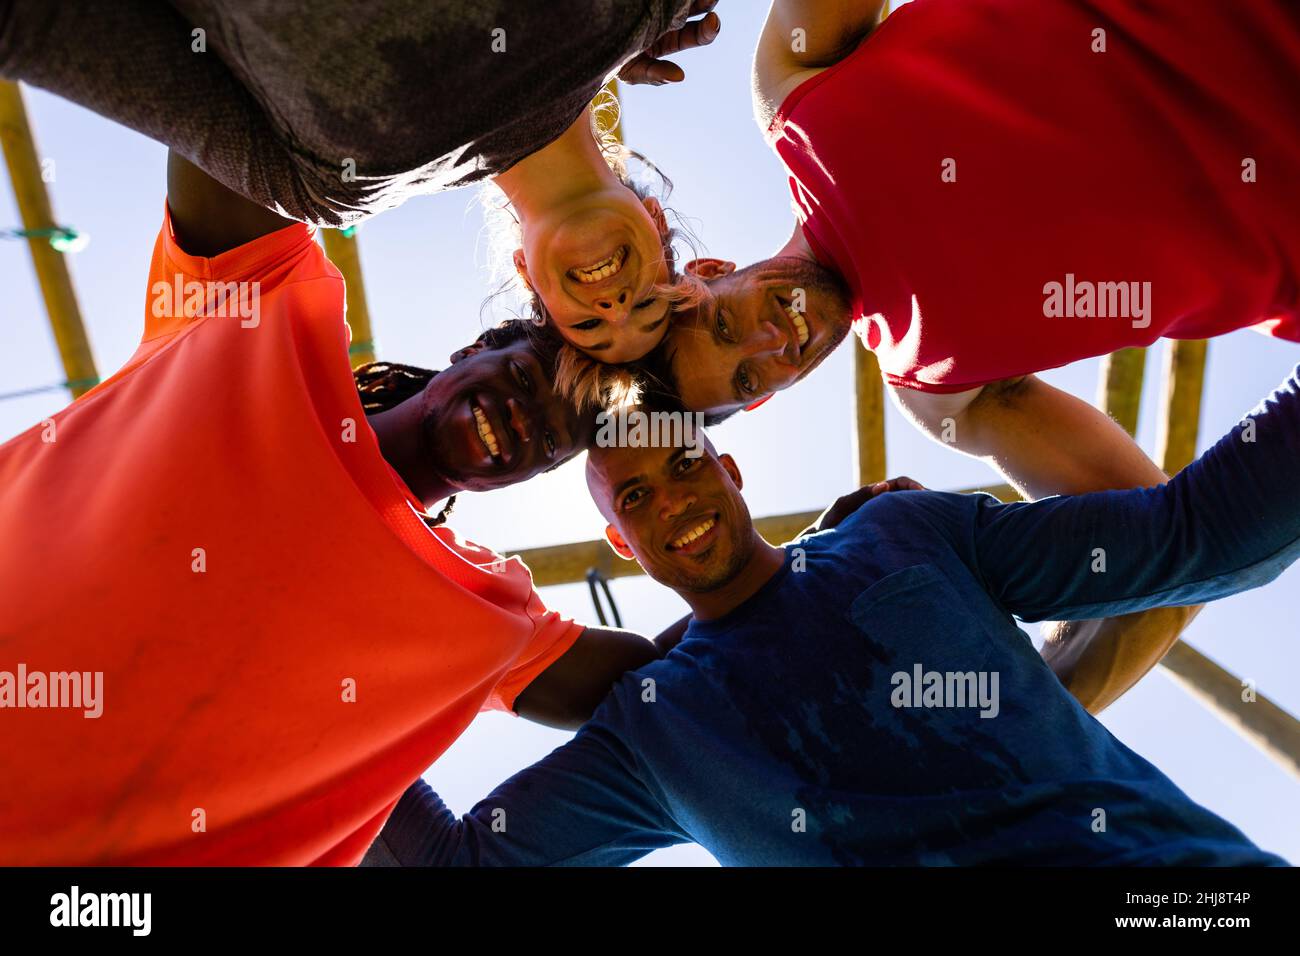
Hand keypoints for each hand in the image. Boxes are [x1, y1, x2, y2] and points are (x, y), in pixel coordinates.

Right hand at [618, 1, 720, 85]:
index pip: (696, 34)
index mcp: (669, 39)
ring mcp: (659, 4)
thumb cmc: (609, 61)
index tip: (713, 20)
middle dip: (706, 3)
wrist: (585, 41)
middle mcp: (668, 18)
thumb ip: (655, 74)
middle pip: (696, 8)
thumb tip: (680, 77)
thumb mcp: (632, 71)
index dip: (708, 29)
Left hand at [803, 476, 925, 536]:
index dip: (912, 485)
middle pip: (907, 495)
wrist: (820, 547)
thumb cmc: (829, 526)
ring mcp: (883, 519)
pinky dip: (915, 524)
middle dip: (923, 496)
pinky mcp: (885, 533)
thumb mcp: (842, 508)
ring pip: (907, 510)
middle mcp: (880, 505)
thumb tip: (884, 485)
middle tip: (937, 504)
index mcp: (872, 495)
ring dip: (921, 510)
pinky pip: (903, 525)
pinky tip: (925, 532)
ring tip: (936, 517)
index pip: (898, 484)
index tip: (923, 491)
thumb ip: (860, 496)